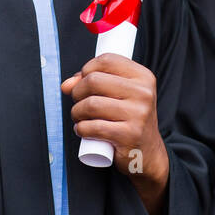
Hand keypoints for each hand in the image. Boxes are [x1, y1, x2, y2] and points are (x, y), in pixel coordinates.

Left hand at [62, 53, 167, 214]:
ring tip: (80, 118)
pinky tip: (83, 130)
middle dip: (77, 92)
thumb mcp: (121, 96)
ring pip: (90, 104)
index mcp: (143, 77)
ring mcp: (138, 114)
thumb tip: (66, 84)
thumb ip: (95, 83)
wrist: (148, 153)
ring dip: (76, 112)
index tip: (83, 81)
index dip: (87, 69)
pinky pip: (93, 127)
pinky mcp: (129, 135)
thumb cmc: (130, 120)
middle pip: (94, 80)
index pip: (107, 60)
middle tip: (79, 102)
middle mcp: (143, 93)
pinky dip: (81, 129)